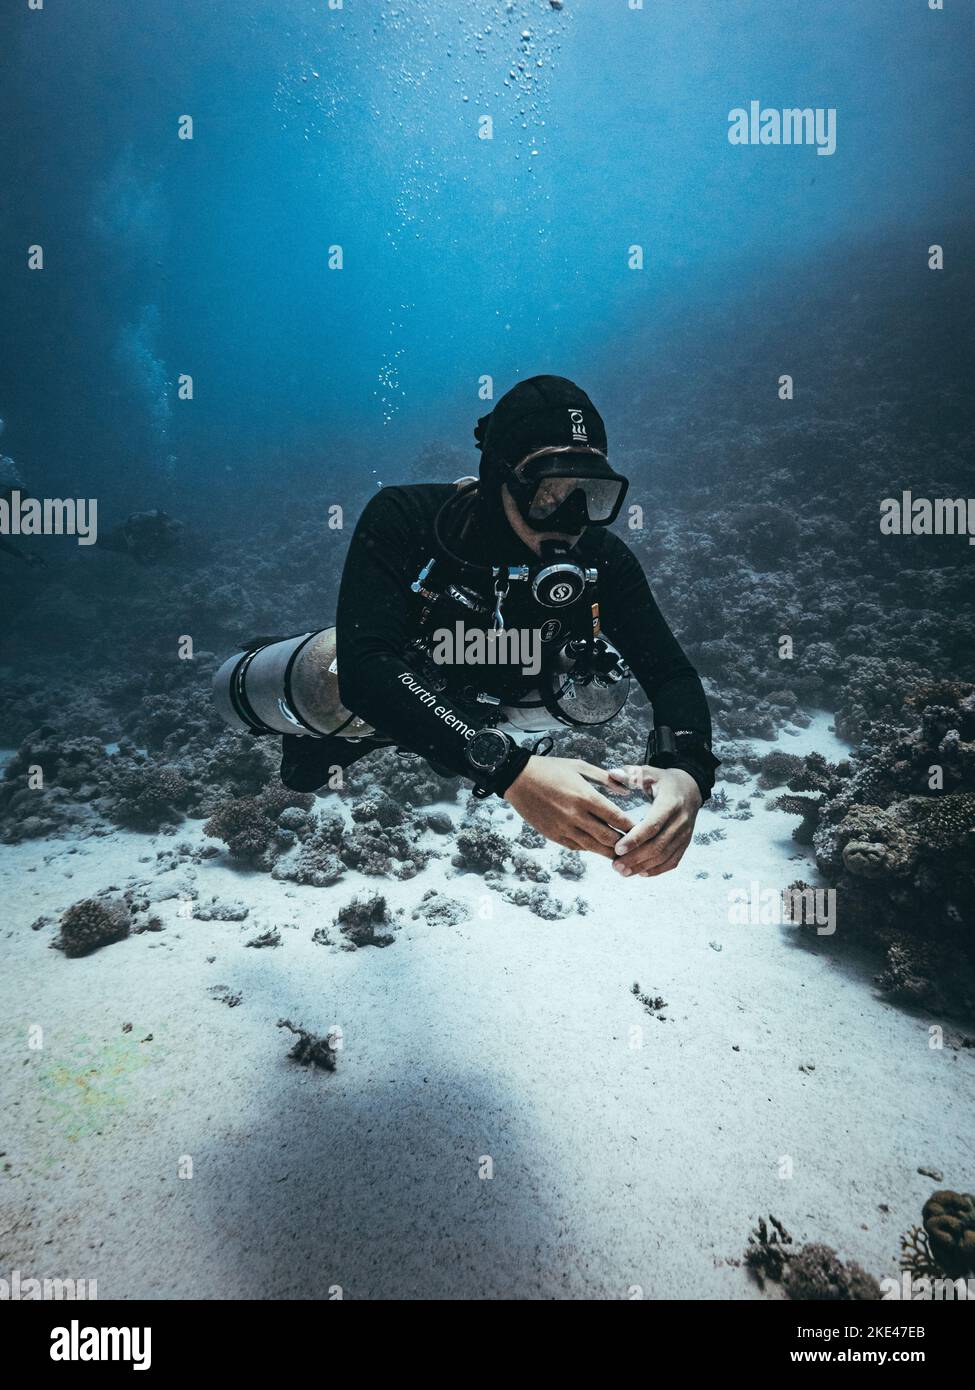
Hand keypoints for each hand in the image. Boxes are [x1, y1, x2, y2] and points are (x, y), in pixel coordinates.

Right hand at [504, 756, 635, 858]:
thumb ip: (606, 779)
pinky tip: (597, 847)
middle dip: (624, 843)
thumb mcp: (580, 766)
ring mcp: (563, 827)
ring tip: (620, 854)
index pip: (616, 817)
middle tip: (635, 846)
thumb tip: (627, 791)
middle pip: (608, 837)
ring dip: (608, 851)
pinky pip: (577, 847)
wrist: (518, 779)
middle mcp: (576, 815)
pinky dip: (589, 848)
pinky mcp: (553, 835)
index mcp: (585, 796)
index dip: (632, 826)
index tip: (641, 830)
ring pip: (593, 847)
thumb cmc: (551, 769)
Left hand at [606, 765, 701, 877]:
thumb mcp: (649, 772)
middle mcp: (681, 821)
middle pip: (658, 845)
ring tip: (622, 872)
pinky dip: (657, 870)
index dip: (635, 838)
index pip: (653, 824)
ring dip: (643, 867)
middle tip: (615, 865)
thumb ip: (630, 774)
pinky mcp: (685, 843)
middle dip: (636, 858)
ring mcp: (685, 834)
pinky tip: (640, 873)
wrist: (690, 788)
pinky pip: (672, 861)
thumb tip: (611, 774)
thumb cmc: (664, 781)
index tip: (617, 848)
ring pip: (664, 856)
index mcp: (670, 803)